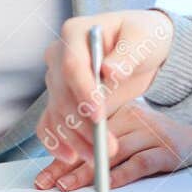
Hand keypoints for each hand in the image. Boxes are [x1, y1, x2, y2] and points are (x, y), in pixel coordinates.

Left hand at [34, 101, 191, 190]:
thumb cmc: (170, 128)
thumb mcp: (137, 125)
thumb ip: (112, 135)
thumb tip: (76, 164)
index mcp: (121, 113)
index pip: (83, 136)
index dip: (61, 157)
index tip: (43, 177)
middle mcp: (132, 121)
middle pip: (91, 146)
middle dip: (65, 167)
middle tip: (45, 184)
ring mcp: (150, 135)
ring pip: (112, 154)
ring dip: (87, 172)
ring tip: (66, 187)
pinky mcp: (168, 150)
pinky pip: (141, 163)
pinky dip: (122, 175)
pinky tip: (107, 186)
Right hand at [37, 10, 174, 163]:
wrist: (139, 48)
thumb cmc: (141, 36)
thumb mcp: (142, 38)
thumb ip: (127, 54)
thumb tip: (110, 71)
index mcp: (74, 33)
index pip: (71, 66)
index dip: (82, 92)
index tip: (98, 116)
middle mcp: (58, 56)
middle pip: (62, 95)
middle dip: (83, 125)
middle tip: (107, 147)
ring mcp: (56, 78)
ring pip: (57, 114)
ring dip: (75, 140)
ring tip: (98, 157)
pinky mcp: (60, 98)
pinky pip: (49, 122)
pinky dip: (56, 141)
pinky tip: (70, 157)